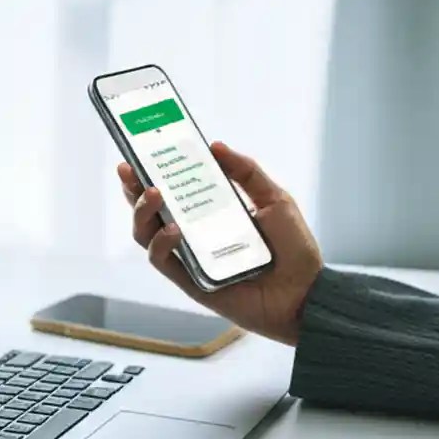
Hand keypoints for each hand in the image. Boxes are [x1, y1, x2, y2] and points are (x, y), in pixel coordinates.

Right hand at [117, 141, 322, 344]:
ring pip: (147, 237)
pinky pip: (165, 263)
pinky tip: (174, 229)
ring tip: (154, 194)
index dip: (151, 174)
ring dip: (143, 214)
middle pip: (150, 212)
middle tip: (131, 170)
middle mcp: (196, 235)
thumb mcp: (274, 199)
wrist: (307, 292)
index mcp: (212, 213)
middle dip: (134, 190)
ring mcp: (191, 259)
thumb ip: (246, 172)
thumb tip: (215, 145)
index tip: (138, 153)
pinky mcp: (192, 282)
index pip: (174, 191)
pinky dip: (162, 244)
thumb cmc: (294, 248)